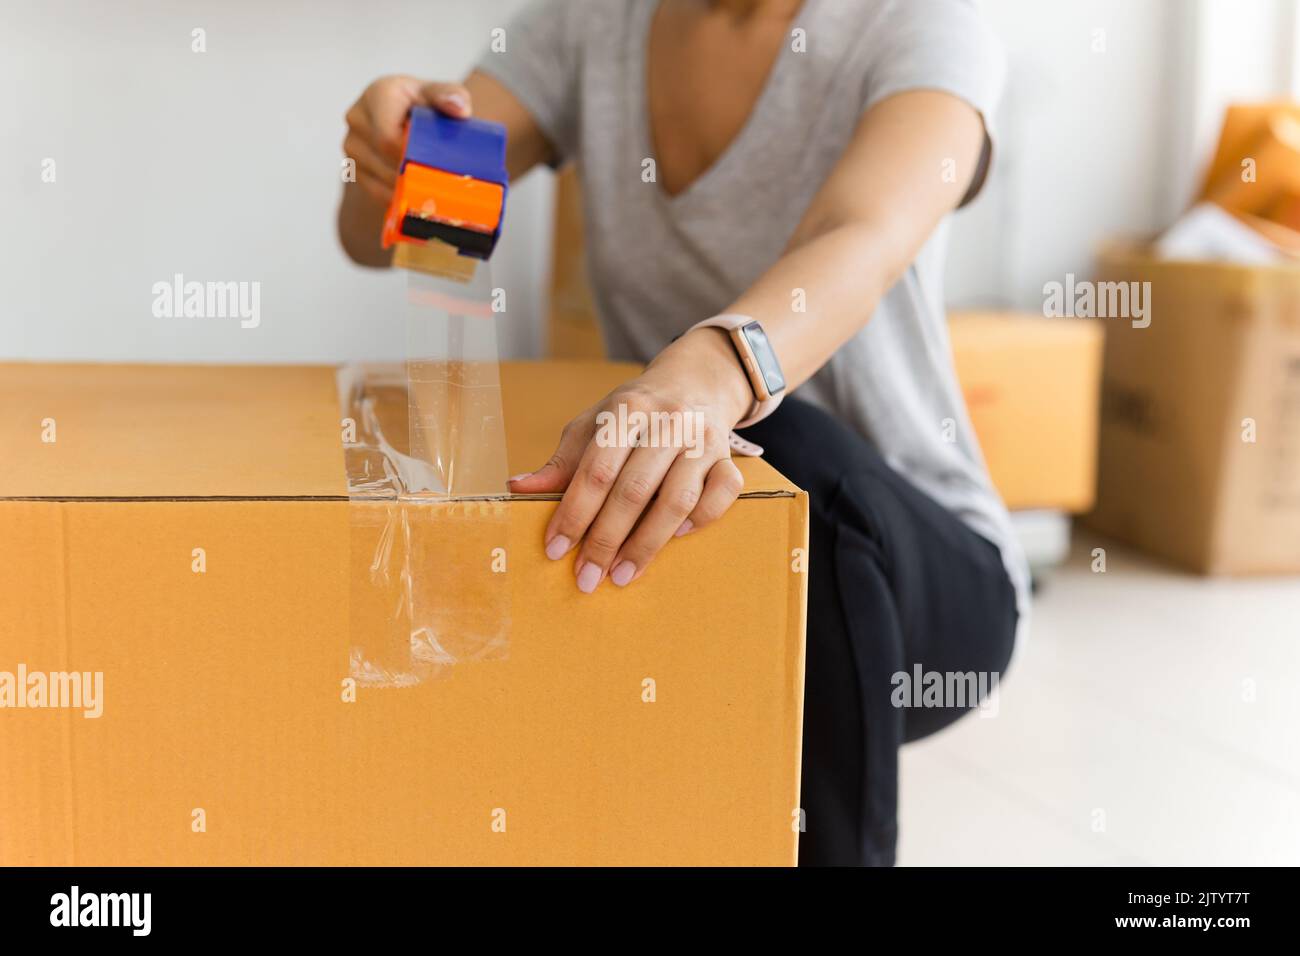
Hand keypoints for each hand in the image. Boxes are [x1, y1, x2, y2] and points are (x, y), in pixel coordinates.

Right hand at [342, 75, 472, 206]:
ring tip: (430, 182)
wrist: (408, 118)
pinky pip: (377, 192)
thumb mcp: (443, 95)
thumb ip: (452, 96)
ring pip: (381, 179)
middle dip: (414, 172)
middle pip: (386, 161)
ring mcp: (351, 145)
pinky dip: (399, 196)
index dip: (412, 156)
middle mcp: (357, 117)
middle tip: (440, 179)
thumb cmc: (427, 106)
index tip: (434, 163)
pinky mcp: (352, 168)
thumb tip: (460, 110)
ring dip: (408, 186)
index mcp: (378, 94)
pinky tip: (417, 192)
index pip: (388, 138)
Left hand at [508, 329, 753, 591]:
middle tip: (586, 577)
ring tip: (622, 575)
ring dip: (647, 544)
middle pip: (634, 490)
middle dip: (605, 540)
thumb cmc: (633, 414)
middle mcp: (669, 421)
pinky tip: (675, 539)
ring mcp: (703, 440)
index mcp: (627, 408)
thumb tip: (518, 489)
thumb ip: (562, 461)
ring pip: (677, 500)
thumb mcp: (593, 425)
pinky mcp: (729, 458)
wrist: (692, 384)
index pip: (596, 469)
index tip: (555, 549)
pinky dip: (700, 520)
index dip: (574, 512)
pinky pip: (722, 495)